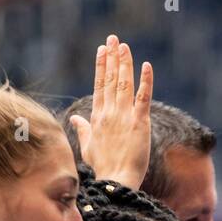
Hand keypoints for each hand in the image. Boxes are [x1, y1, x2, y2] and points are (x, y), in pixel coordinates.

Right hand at [69, 35, 152, 189]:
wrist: (116, 181)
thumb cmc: (103, 168)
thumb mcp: (89, 146)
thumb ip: (83, 129)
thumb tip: (75, 118)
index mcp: (97, 118)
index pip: (99, 86)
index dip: (101, 66)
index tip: (102, 50)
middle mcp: (109, 113)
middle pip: (110, 80)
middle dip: (112, 57)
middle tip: (113, 38)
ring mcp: (124, 117)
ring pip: (123, 84)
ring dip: (124, 63)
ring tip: (124, 46)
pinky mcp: (139, 123)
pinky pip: (143, 97)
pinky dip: (145, 81)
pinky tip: (146, 65)